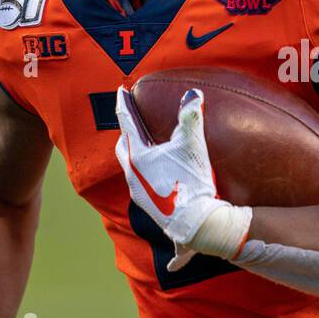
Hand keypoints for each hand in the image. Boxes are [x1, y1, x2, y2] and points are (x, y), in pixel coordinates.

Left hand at [114, 86, 250, 271]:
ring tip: (148, 153)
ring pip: (132, 173)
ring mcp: (141, 196)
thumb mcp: (194, 146)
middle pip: (123, 151)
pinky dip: (151, 186)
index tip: (120, 92)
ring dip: (137, 160)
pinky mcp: (152, 210)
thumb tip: (193, 94)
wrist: (198, 225)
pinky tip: (162, 196)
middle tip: (132, 125)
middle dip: (126, 136)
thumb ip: (191, 118)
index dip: (125, 105)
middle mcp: (133, 177)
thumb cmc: (192, 183)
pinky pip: (148, 196)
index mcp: (138, 158)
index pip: (128, 124)